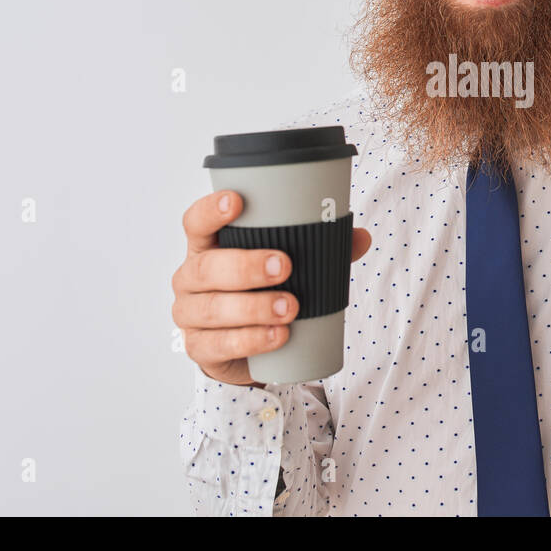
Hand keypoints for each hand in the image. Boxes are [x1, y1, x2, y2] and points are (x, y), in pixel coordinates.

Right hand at [172, 189, 372, 386]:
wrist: (246, 347)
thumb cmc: (261, 292)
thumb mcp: (286, 268)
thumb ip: (322, 249)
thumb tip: (360, 237)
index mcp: (207, 248)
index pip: (196, 223)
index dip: (210, 211)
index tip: (236, 202)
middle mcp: (191, 278)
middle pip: (207, 268)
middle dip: (246, 266)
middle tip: (284, 266)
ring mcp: (191, 315)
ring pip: (214, 309)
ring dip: (254, 307)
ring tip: (290, 307)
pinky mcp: (200, 348)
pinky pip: (219, 344)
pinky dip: (250, 340)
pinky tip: (276, 335)